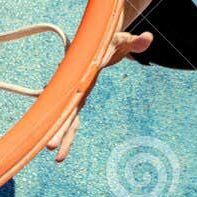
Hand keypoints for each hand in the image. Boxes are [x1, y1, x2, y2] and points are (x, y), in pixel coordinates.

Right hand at [45, 29, 153, 161]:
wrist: (99, 40)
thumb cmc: (112, 41)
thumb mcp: (124, 41)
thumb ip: (135, 42)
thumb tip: (147, 38)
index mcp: (84, 76)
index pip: (75, 91)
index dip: (68, 104)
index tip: (57, 117)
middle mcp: (76, 87)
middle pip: (66, 111)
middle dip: (59, 129)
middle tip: (50, 147)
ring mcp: (76, 95)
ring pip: (68, 119)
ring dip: (62, 136)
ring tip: (56, 157)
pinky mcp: (79, 99)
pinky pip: (72, 119)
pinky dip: (67, 135)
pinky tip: (61, 153)